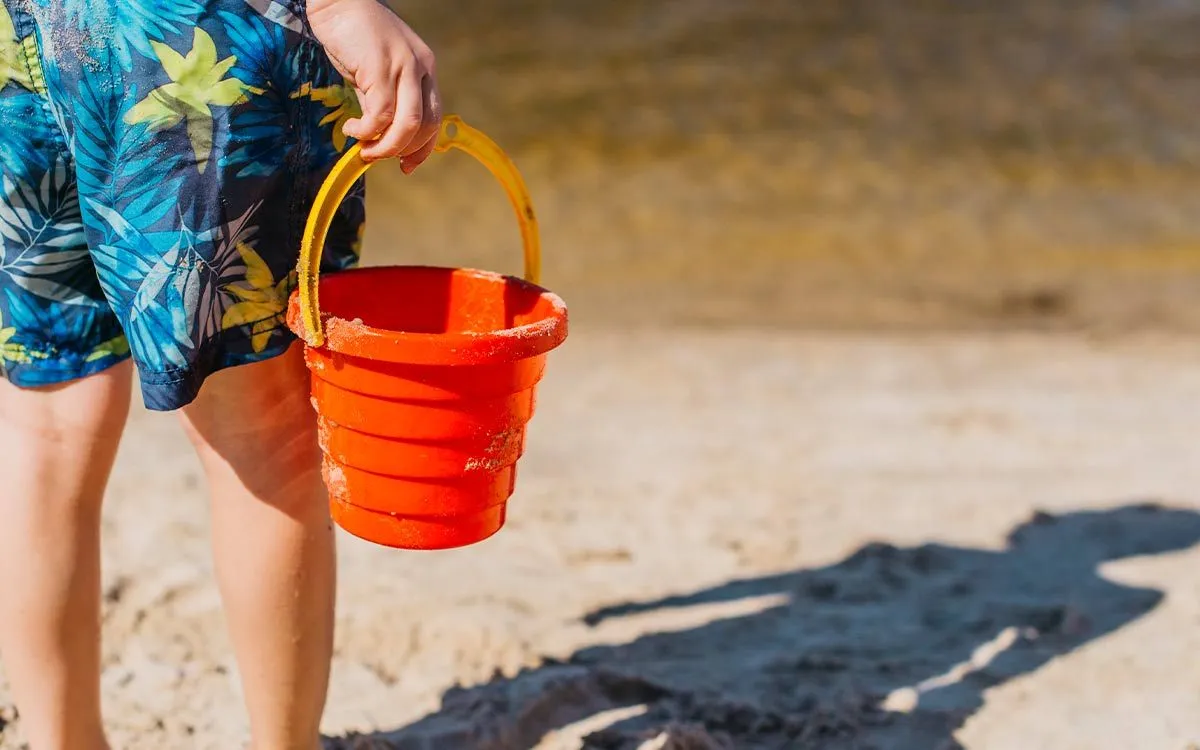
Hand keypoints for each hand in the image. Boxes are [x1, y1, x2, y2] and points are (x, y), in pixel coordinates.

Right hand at [307, 0, 441, 169]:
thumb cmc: (352, 35)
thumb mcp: (374, 72)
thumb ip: (380, 101)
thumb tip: (377, 135)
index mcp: (425, 70)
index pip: (435, 119)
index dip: (423, 149)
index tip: (406, 166)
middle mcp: (421, 69)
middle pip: (427, 126)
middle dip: (404, 151)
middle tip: (376, 157)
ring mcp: (404, 67)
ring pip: (408, 125)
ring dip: (386, 147)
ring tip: (364, 149)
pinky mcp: (381, 68)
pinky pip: (380, 115)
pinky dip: (366, 131)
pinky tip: (352, 129)